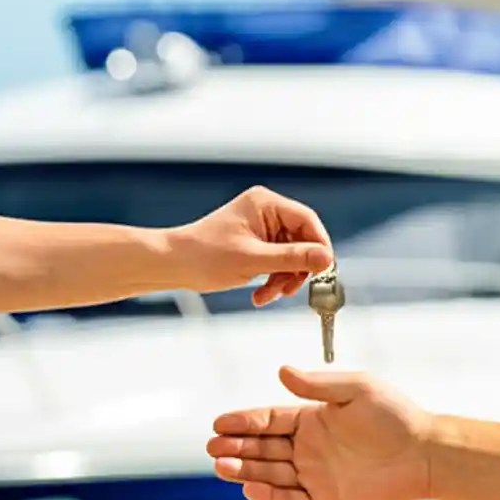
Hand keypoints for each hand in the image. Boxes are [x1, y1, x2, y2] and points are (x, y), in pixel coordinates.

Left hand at [169, 186, 333, 305]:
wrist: (173, 265)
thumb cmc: (204, 255)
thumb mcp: (253, 259)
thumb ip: (292, 258)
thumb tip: (326, 258)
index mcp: (266, 204)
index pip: (307, 220)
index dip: (319, 246)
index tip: (323, 270)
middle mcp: (266, 212)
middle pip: (301, 241)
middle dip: (296, 269)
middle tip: (289, 290)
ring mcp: (262, 229)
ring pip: (290, 256)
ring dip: (283, 279)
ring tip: (268, 295)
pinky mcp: (256, 246)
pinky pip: (277, 263)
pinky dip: (273, 281)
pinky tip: (260, 295)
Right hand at [208, 366, 433, 499]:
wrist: (426, 453)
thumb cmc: (395, 415)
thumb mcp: (357, 389)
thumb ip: (318, 385)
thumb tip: (281, 372)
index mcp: (312, 419)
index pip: (268, 420)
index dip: (243, 422)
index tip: (219, 422)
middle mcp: (309, 448)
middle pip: (262, 448)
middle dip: (235, 446)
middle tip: (213, 446)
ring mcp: (316, 475)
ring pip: (270, 474)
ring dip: (245, 470)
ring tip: (221, 465)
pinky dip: (270, 496)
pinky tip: (250, 487)